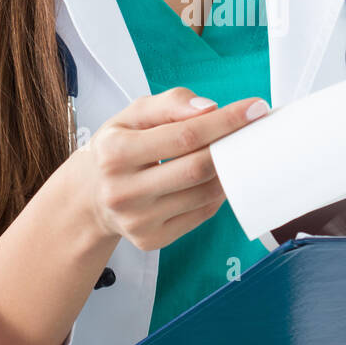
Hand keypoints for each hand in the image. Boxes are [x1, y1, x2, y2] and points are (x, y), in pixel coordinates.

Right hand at [68, 86, 269, 251]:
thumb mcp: (132, 116)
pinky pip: (200, 214)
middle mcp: (123, 190)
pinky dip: (216, 194)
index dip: (225, 121)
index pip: (184, 135)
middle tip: (255, 131)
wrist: (90, 196)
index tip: (255, 109)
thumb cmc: (118, 148)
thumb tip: (208, 108)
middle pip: (197, 167)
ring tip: (236, 153)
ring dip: (229, 171)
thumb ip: (169, 104)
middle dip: (232, 146)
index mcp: (115, 152)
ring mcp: (137, 220)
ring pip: (204, 193)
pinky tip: (216, 178)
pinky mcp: (151, 240)